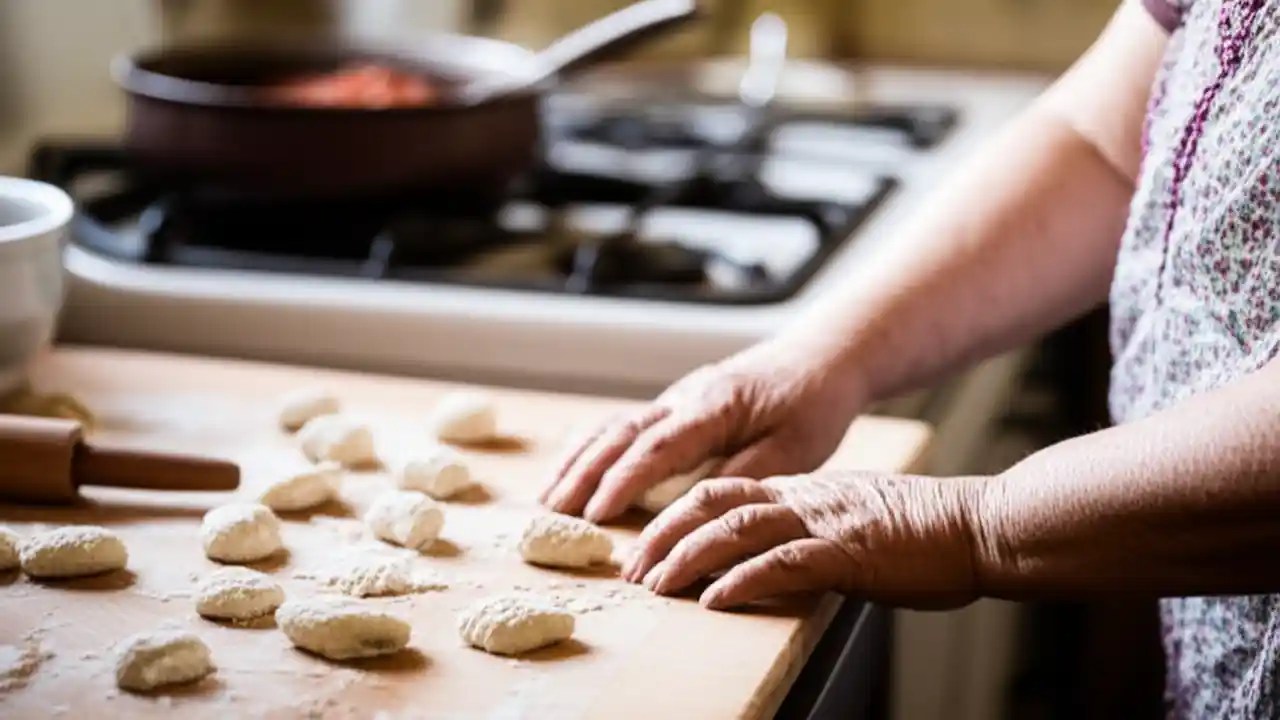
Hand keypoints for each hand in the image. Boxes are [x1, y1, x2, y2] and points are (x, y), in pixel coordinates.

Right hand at [539, 336, 865, 522]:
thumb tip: (702, 510)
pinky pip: (622, 425)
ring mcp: (674, 398)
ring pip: (613, 427)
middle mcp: (685, 398)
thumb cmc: (812, 405)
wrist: (819, 358)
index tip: (595, 512)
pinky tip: (569, 468)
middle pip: (620, 434)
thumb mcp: (796, 449)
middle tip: (552, 512)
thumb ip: (748, 476)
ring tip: (547, 497)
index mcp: (714, 407)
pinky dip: (591, 448)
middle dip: (583, 473)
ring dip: (578, 461)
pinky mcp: (673, 405)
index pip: (658, 446)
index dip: (623, 480)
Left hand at [622, 472, 985, 609]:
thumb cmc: (923, 535)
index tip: (645, 547)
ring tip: (657, 585)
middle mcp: (803, 499)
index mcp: (802, 492)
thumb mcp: (853, 523)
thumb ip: (809, 532)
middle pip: (711, 504)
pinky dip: (742, 580)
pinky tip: (715, 600)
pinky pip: (784, 564)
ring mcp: (824, 522)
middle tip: (633, 569)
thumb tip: (772, 558)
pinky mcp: (849, 552)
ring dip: (687, 557)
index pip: (720, 493)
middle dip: (663, 535)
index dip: (674, 517)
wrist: (979, 526)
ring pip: (735, 529)